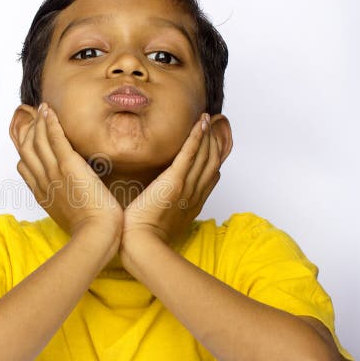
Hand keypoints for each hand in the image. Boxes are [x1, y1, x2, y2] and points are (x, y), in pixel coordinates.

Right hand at [13, 102, 122, 237]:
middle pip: (26, 151)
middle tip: (32, 117)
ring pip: (38, 141)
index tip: (28, 141)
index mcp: (43, 195)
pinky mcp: (68, 164)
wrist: (95, 234)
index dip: (24, 153)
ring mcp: (54, 172)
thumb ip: (67, 205)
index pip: (25, 168)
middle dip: (27, 132)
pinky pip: (55, 138)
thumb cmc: (90, 231)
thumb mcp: (70, 218)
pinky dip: (50, 122)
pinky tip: (49, 111)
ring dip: (39, 122)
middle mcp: (43, 181)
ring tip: (42, 109)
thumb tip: (72, 201)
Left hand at [122, 112, 221, 246]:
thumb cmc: (143, 235)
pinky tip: (201, 123)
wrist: (140, 242)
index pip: (210, 176)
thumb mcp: (161, 221)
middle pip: (212, 163)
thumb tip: (158, 200)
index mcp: (192, 203)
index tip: (218, 145)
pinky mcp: (174, 180)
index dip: (216, 159)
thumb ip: (164, 208)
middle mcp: (194, 193)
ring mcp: (186, 186)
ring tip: (211, 117)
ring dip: (209, 135)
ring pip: (204, 156)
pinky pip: (189, 154)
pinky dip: (197, 137)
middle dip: (217, 142)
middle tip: (220, 124)